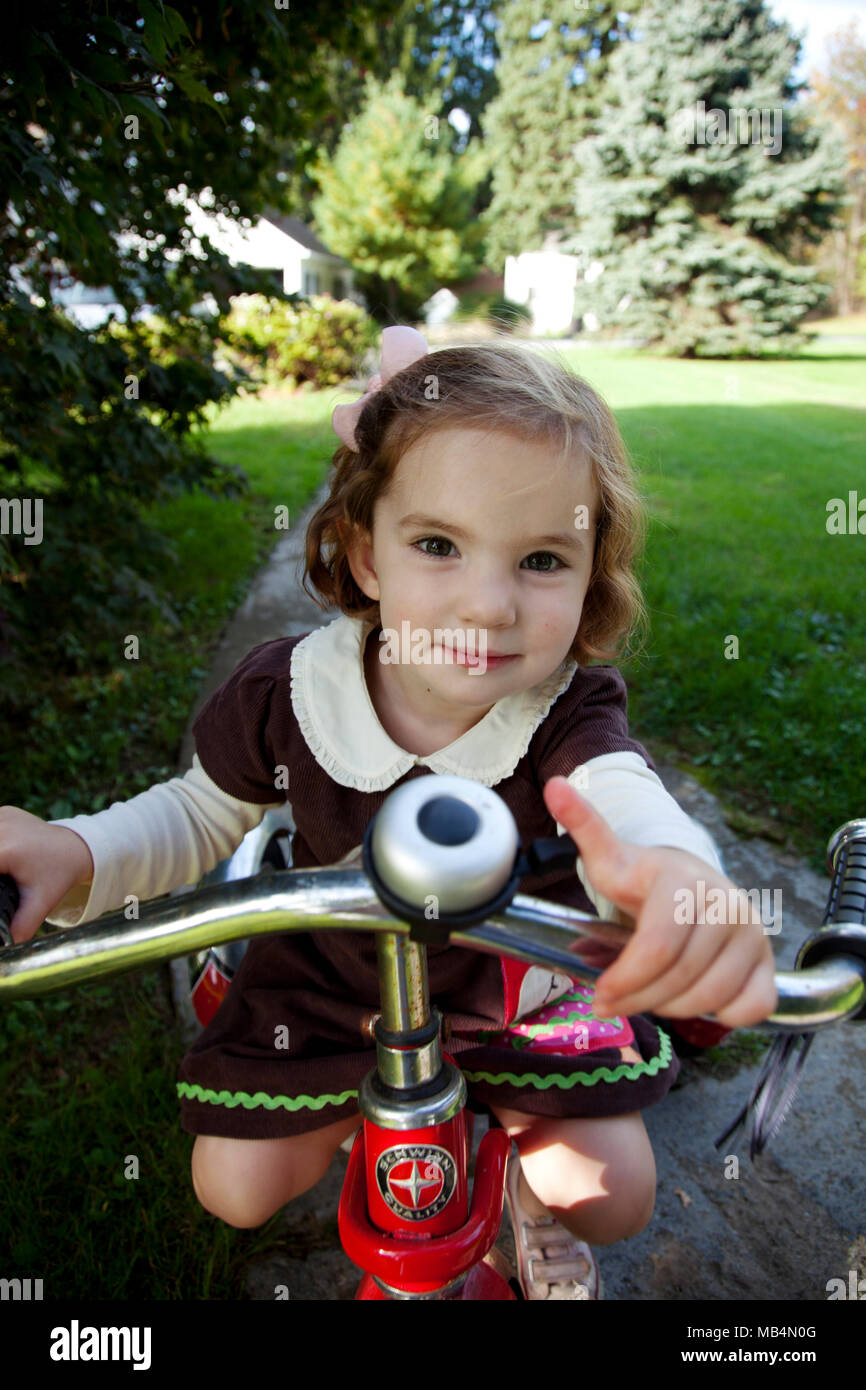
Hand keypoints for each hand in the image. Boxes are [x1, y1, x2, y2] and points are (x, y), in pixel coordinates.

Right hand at [0, 806, 93, 943]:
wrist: (79, 847)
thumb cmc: (59, 876)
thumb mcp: (41, 903)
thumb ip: (21, 926)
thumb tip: (5, 945)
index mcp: (7, 850)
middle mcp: (3, 827)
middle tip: (2, 882)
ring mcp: (3, 816)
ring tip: (5, 873)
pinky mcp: (5, 812)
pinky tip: (4, 859)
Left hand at [543, 776, 777, 1028]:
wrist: (692, 882)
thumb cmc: (645, 880)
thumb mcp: (611, 858)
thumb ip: (585, 827)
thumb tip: (555, 786)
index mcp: (685, 881)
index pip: (658, 947)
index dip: (626, 980)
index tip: (600, 995)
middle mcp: (728, 904)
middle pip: (681, 979)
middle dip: (639, 1000)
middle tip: (615, 1002)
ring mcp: (754, 934)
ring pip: (711, 999)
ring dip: (672, 1009)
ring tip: (649, 995)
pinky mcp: (769, 962)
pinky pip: (751, 1007)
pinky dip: (720, 1015)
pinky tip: (692, 995)